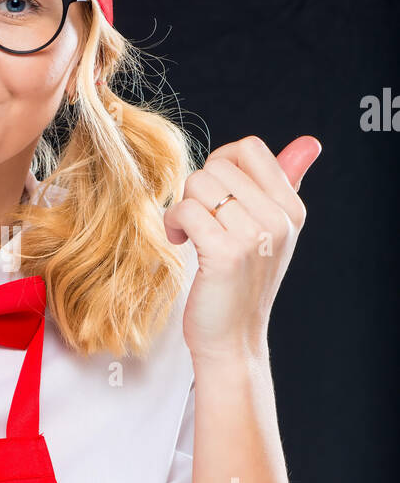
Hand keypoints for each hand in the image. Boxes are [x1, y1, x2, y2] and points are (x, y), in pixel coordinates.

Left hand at [163, 135, 321, 362]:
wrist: (233, 339)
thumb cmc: (242, 283)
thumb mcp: (271, 231)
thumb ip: (287, 182)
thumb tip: (309, 142)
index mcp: (292, 208)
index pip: (249, 148)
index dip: (220, 164)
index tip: (214, 196)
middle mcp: (279, 219)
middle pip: (218, 165)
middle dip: (197, 190)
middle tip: (199, 221)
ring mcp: (255, 236)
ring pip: (198, 184)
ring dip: (183, 207)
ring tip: (189, 233)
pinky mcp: (226, 253)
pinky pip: (186, 210)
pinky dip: (173, 224)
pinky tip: (180, 242)